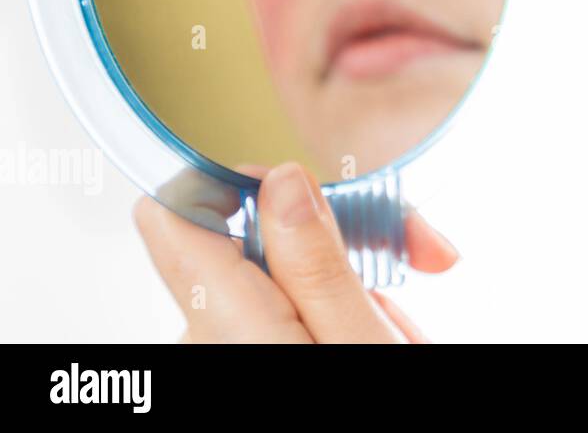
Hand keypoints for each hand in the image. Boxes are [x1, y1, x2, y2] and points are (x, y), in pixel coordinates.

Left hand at [133, 162, 457, 342]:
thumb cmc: (387, 429)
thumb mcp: (364, 347)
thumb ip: (316, 263)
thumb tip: (280, 184)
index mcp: (225, 328)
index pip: (174, 212)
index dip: (237, 183)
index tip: (306, 190)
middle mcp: (207, 340)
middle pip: (247, 236)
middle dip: (335, 231)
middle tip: (410, 251)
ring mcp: (228, 355)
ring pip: (279, 268)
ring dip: (350, 272)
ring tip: (407, 303)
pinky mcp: (251, 359)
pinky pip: (286, 305)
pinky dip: (339, 303)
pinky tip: (380, 328)